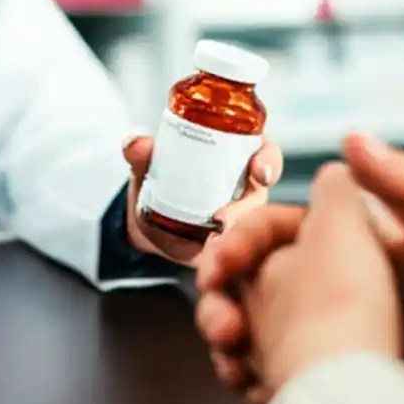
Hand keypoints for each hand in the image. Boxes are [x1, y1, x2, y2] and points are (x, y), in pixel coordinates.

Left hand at [124, 135, 282, 262]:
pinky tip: (207, 258)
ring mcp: (242, 220)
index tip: (260, 172)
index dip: (269, 161)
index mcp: (236, 158)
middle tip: (221, 220)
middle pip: (263, 199)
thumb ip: (140, 155)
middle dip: (249, 208)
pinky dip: (225, 255)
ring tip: (208, 242)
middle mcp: (246, 189)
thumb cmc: (158, 185)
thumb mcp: (147, 168)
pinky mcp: (231, 247)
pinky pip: (238, 252)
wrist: (147, 225)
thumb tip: (135, 144)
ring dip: (235, 236)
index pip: (265, 155)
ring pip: (252, 228)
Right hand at [198, 163, 400, 397]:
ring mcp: (344, 335)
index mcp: (362, 244)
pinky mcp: (352, 377)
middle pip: (258, 285)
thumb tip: (350, 139)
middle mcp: (343, 287)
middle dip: (223, 301)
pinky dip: (265, 384)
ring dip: (235, 345)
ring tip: (233, 365)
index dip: (243, 242)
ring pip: (264, 333)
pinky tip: (259, 392)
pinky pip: (290, 378)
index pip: (281, 232)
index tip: (223, 264)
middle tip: (219, 325)